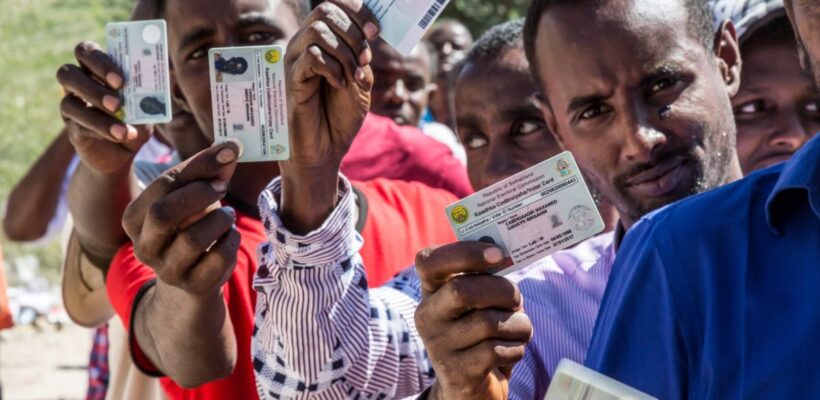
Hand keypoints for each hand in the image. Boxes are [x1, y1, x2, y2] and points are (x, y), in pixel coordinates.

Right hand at [57, 41, 150, 173]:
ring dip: (95, 108)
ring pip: (68, 103)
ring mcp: (71, 108)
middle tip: (117, 96)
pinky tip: (122, 134)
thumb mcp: (146, 105)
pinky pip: (79, 126)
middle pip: (67, 73)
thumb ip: (146, 91)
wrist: (126, 152)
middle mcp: (77, 85)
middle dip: (92, 84)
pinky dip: (103, 129)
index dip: (100, 61)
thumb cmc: (135, 120)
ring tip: (119, 113)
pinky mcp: (73, 130)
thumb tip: (156, 79)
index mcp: (95, 70)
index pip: (85, 51)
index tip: (121, 79)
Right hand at [122, 142, 241, 296]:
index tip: (227, 154)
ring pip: (193, 239)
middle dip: (199, 195)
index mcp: (134, 218)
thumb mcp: (192, 197)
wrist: (193, 278)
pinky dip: (232, 241)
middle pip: (164, 214)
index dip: (198, 167)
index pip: (161, 185)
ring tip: (229, 214)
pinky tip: (231, 235)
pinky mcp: (193, 285)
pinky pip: (218, 258)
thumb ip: (208, 172)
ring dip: (220, 220)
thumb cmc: (191, 225)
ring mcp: (167, 270)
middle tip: (222, 187)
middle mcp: (143, 246)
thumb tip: (232, 146)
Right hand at [282, 0, 379, 171]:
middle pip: (324, 10)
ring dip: (344, 52)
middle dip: (353, 31)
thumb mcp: (360, 83)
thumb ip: (362, 58)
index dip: (358, 11)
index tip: (376, 31)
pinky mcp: (291, 80)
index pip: (334, 6)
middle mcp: (304, 46)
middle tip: (364, 58)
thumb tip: (369, 34)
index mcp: (322, 43)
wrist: (326, 150)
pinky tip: (339, 84)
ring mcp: (295, 61)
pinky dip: (332, 68)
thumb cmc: (339, 117)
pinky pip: (311, 56)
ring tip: (353, 76)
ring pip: (318, 31)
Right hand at [415, 242, 532, 399]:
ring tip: (519, 330)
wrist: (471, 385)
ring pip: (488, 322)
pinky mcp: (457, 372)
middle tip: (516, 299)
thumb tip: (503, 255)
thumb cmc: (482, 333)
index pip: (429, 261)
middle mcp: (427, 316)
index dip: (464, 252)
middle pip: (463, 290)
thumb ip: (485, 279)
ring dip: (518, 325)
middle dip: (503, 291)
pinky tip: (511, 351)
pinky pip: (497, 350)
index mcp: (431, 291)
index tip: (498, 254)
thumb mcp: (478, 302)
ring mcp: (439, 345)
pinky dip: (516, 348)